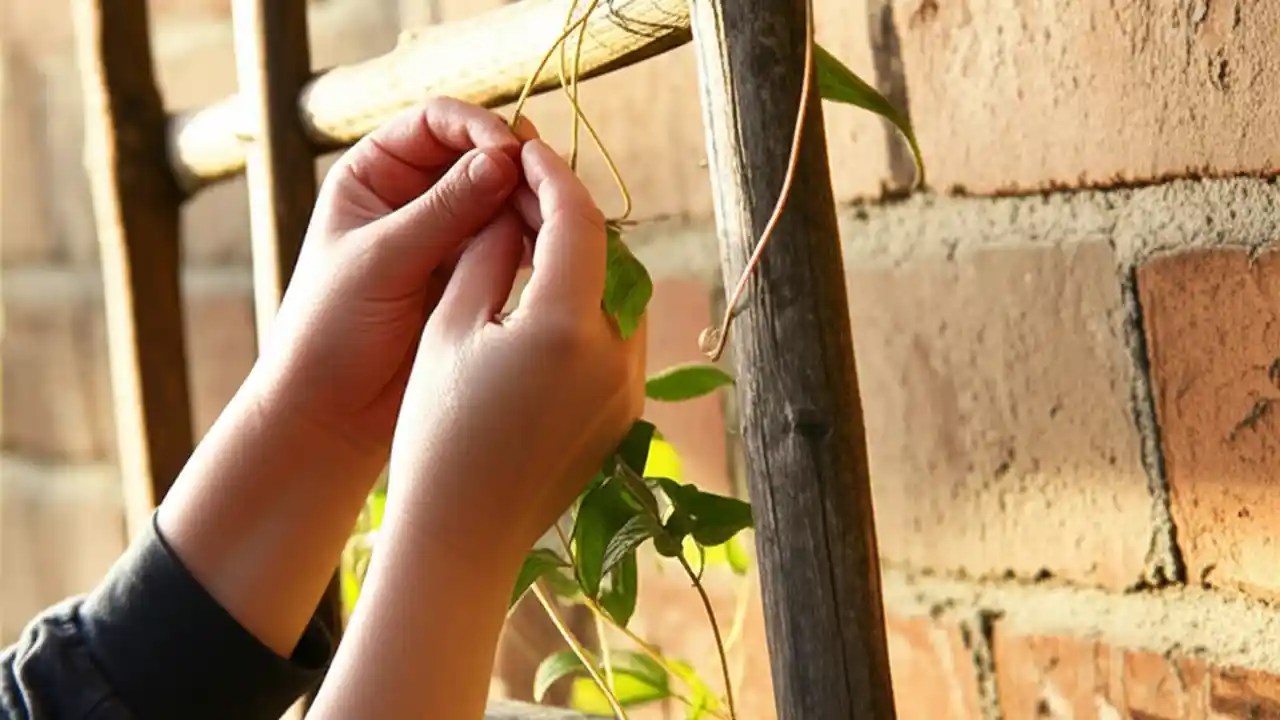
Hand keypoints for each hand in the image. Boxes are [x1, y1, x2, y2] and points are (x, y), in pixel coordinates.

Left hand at [250, 98, 534, 459]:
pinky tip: (555, 252)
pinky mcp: (472, 275)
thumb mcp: (383, 260)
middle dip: (514, 167)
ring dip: (530, 205)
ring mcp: (447, 236)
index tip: (511, 152)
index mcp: (375, 174)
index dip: (478, 128)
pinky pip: (514, 243)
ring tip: (555, 222)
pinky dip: (536, 242)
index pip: (437, 122)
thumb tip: (503, 159)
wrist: (331, 413)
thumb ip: (444, 210)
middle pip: (479, 156)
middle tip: (547, 188)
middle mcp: (413, 196)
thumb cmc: (331, 331)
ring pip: (503, 200)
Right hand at [309, 139, 645, 719]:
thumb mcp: (451, 328)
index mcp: (566, 326)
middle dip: (575, 217)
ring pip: (624, 298)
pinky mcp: (625, 418)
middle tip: (529, 193)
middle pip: (613, 256)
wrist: (460, 536)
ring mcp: (628, 392)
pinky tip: (551, 302)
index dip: (551, 178)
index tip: (527, 152)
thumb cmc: (436, 430)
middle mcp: (615, 357)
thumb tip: (512, 210)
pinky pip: (621, 340)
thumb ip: (489, 257)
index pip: (578, 222)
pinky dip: (594, 307)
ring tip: (538, 242)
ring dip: (589, 262)